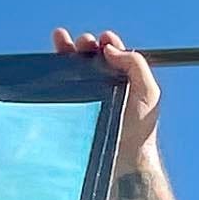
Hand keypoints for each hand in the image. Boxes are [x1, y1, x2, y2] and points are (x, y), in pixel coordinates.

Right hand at [52, 26, 162, 163]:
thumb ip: (135, 64)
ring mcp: (86, 100)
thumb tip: (107, 49)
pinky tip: (50, 63)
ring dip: (66, 51)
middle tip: (84, 43)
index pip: (113, 55)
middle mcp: (104, 88)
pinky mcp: (71, 112)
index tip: (104, 39)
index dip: (108, 43)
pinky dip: (53, 73)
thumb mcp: (148, 92)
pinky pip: (59, 89)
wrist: (122, 160)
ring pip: (73, 70)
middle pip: (90, 58)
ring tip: (60, 38)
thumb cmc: (139, 130)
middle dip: (85, 44)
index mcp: (124, 81)